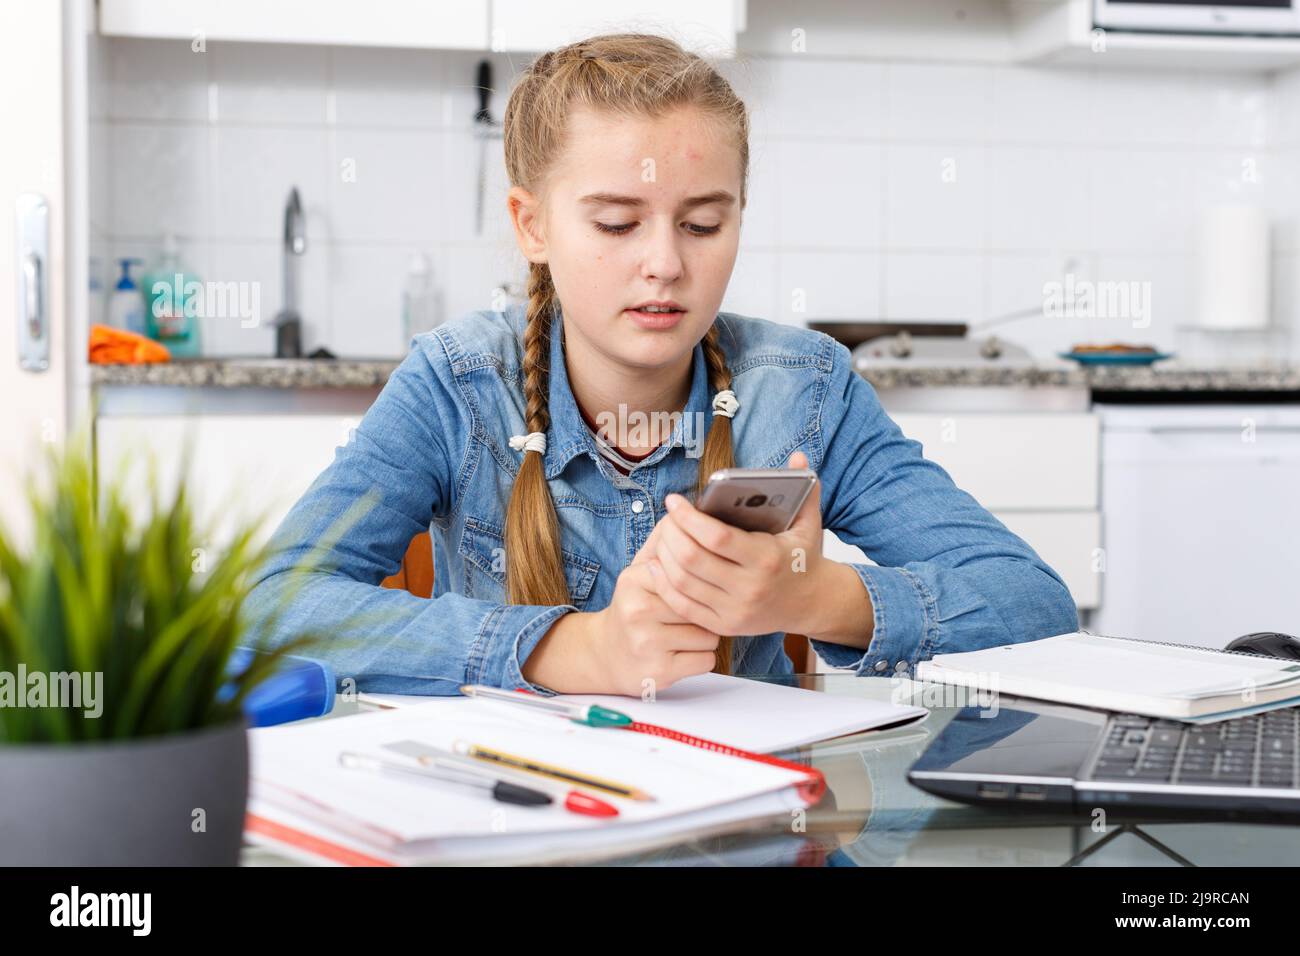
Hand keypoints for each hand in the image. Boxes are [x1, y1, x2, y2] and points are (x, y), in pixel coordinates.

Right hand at [523, 557, 720, 695]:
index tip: (694, 584)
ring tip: (684, 634)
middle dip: (704, 609)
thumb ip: (661, 542)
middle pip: (701, 603)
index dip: (699, 580)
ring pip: (709, 634)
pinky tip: (683, 653)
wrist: (605, 655)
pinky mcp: (660, 672)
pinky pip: (706, 660)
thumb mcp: (640, 573)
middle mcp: (638, 611)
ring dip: (705, 636)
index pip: (688, 572)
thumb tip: (683, 510)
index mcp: (634, 580)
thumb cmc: (634, 609)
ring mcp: (648, 644)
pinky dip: (701, 658)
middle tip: (690, 614)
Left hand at [642, 451, 831, 637]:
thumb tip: (798, 457)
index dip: (688, 517)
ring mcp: (735, 611)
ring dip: (664, 556)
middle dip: (671, 533)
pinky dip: (664, 584)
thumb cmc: (803, 558)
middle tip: (666, 517)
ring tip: (662, 536)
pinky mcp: (724, 626)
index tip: (673, 500)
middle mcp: (750, 588)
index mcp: (767, 558)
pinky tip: (657, 565)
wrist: (811, 604)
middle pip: (692, 559)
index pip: (716, 537)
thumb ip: (804, 488)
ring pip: (682, 582)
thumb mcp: (808, 523)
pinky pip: (682, 606)